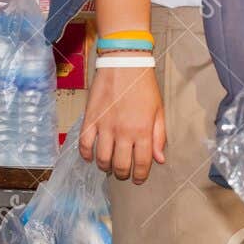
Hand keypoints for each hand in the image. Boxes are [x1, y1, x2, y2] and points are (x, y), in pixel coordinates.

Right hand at [80, 66, 166, 183]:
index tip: (138, 179)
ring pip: (101, 159)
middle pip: (120, 165)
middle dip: (123, 174)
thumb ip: (159, 136)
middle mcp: (123, 132)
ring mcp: (104, 127)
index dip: (140, 175)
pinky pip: (84, 145)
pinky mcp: (90, 120)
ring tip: (110, 165)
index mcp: (142, 130)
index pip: (141, 163)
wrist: (124, 64)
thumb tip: (159, 159)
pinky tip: (91, 156)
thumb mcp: (158, 110)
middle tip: (124, 173)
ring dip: (106, 167)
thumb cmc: (144, 86)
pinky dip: (86, 155)